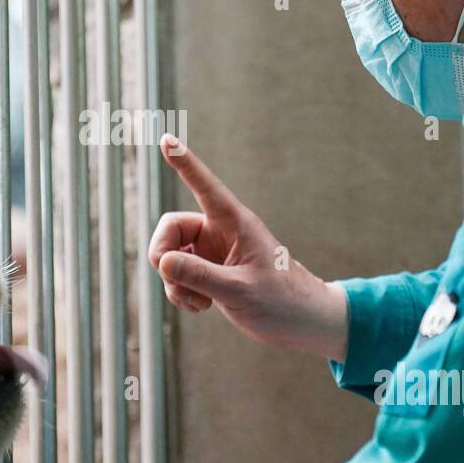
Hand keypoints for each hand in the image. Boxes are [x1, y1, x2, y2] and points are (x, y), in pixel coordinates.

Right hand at [147, 135, 348, 361]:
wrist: (302, 323)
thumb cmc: (282, 300)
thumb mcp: (240, 290)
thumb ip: (200, 276)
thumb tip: (162, 261)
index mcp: (234, 222)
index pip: (204, 186)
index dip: (184, 162)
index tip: (166, 139)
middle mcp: (219, 232)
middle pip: (170, 229)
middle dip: (163, 255)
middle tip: (169, 277)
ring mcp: (212, 254)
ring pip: (170, 256)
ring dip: (174, 282)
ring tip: (198, 302)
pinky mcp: (209, 274)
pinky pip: (177, 276)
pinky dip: (181, 293)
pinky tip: (201, 307)